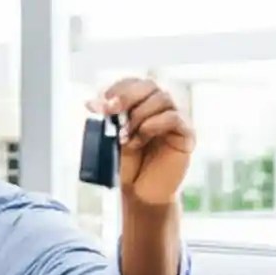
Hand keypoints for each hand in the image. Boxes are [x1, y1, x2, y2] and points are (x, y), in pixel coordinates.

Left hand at [88, 77, 195, 208]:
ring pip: (162, 98)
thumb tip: (90, 102)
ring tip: (125, 137)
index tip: (102, 103)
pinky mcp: (185, 134)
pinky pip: (173, 117)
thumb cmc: (127, 164)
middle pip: (149, 85)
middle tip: (110, 112)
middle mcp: (160, 106)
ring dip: (138, 115)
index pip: (133, 83)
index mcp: (141, 104)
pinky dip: (153, 125)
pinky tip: (140, 139)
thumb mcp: (110, 139)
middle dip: (126, 96)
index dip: (118, 89)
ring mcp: (176, 118)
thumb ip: (104, 120)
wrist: (140, 191)